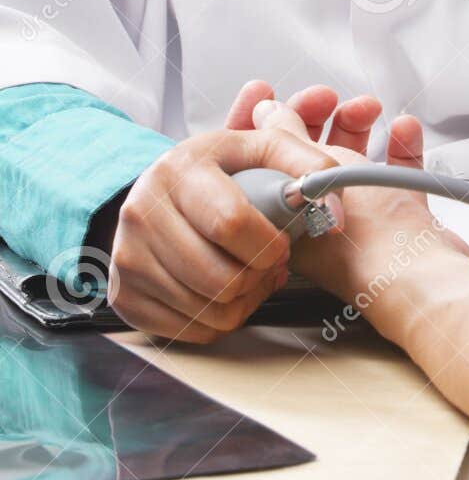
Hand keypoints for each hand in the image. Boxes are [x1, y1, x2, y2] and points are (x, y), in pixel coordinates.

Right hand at [105, 78, 375, 343]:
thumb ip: (305, 164)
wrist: (156, 194)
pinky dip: (220, 320)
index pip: (230, 222)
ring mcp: (128, 258)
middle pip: (219, 277)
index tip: (281, 243)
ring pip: (207, 310)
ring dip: (244, 300)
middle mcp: (143, 213)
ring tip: (252, 273)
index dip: (269, 243)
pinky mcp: (125, 296)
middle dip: (259, 275)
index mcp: (179, 170)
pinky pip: (188, 331)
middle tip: (268, 261)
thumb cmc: (218, 172)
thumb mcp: (260, 149)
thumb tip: (333, 209)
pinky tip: (228, 292)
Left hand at [270, 104, 468, 320]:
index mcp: (283, 216)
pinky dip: (399, 149)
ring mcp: (358, 221)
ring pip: (352, 163)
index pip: (263, 161)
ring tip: (368, 108)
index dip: (267, 124)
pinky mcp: (397, 221)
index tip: (271, 94)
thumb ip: (286, 136)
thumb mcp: (313, 171)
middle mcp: (315, 221)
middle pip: (308, 156)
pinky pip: (395, 175)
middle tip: (326, 99)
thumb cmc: (364, 237)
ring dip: (359, 128)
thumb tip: (266, 114)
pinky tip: (402, 129)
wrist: (421, 271)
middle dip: (319, 118)